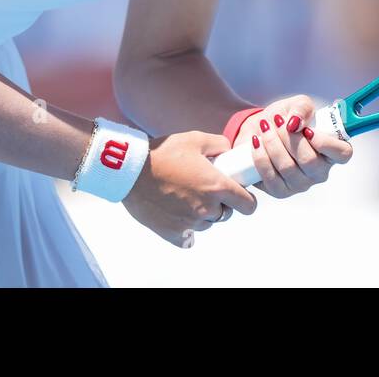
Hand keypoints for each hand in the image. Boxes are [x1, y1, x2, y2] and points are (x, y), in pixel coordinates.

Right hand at [123, 131, 257, 247]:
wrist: (130, 169)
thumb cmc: (163, 153)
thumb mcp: (196, 139)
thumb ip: (220, 145)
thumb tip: (230, 153)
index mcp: (216, 187)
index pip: (248, 205)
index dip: (245, 198)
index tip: (237, 192)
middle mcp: (206, 208)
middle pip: (226, 214)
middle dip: (221, 203)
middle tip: (204, 188)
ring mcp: (189, 223)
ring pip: (207, 224)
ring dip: (202, 214)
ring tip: (185, 196)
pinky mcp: (172, 233)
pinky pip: (188, 238)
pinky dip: (186, 230)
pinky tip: (178, 215)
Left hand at [234, 95, 353, 197]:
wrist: (262, 129)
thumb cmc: (286, 119)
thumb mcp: (298, 105)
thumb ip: (301, 109)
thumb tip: (295, 123)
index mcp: (332, 150)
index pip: (342, 154)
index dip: (326, 143)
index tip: (308, 130)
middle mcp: (319, 171)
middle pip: (310, 161)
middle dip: (289, 138)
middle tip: (278, 122)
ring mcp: (301, 183)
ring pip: (288, 168)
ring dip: (272, 144)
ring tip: (265, 128)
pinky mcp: (280, 191)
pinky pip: (270, 178)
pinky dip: (261, 157)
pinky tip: (257, 143)